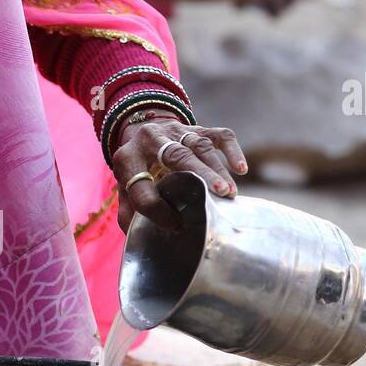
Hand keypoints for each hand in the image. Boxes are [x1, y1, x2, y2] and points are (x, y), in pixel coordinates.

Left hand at [112, 115, 247, 231]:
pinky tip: (241, 168)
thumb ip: (127, 212)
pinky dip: (232, 150)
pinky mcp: (195, 128)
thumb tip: (137, 237)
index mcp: (127, 160)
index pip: (141, 187)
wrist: (141, 133)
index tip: (174, 225)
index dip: (156, 210)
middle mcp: (150, 139)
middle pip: (176, 155)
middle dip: (201, 174)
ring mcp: (175, 130)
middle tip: (221, 194)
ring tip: (230, 192)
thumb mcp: (124, 188)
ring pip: (199, 145)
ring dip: (217, 168)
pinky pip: (217, 134)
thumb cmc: (137, 169)